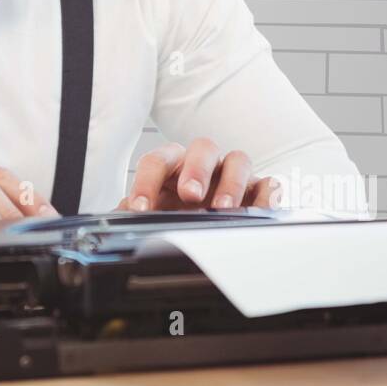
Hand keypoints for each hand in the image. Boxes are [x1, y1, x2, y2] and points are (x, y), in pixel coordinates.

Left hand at [117, 138, 280, 211]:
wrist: (204, 238)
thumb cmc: (173, 218)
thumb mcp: (150, 218)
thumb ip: (132, 215)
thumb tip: (118, 217)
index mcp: (172, 167)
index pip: (157, 161)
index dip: (146, 182)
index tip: (140, 209)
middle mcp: (203, 166)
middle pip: (203, 147)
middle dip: (196, 169)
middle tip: (189, 195)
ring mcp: (231, 177)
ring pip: (238, 160)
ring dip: (232, 182)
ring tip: (224, 208)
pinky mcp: (257, 192)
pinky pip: (268, 184)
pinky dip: (267, 194)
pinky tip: (259, 209)